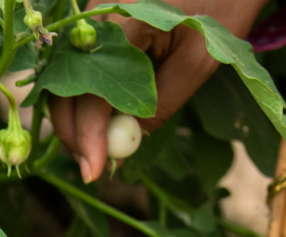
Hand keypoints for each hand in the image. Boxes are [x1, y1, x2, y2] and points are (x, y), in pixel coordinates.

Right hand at [50, 0, 267, 182]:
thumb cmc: (222, 7)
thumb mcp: (197, 63)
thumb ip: (159, 105)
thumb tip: (122, 146)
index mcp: (123, 17)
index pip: (90, 90)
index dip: (88, 136)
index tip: (94, 172)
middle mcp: (95, 11)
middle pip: (63, 84)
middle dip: (73, 132)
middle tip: (92, 168)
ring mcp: (91, 11)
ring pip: (65, 75)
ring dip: (75, 115)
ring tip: (96, 150)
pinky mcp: (95, 18)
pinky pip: (78, 63)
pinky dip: (84, 94)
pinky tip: (101, 119)